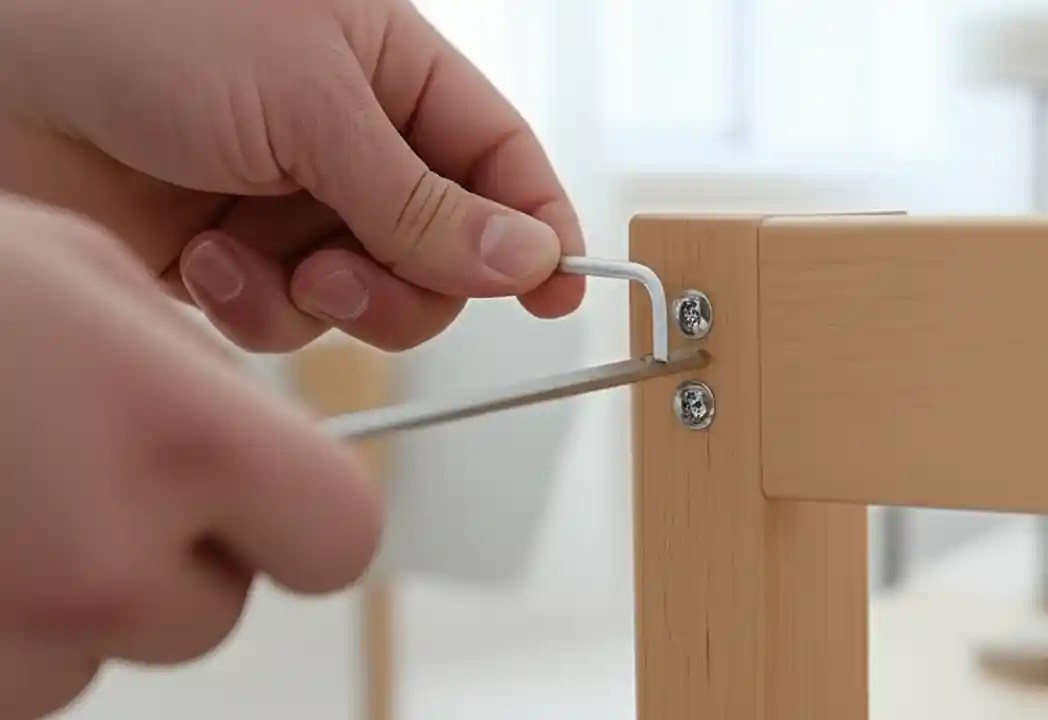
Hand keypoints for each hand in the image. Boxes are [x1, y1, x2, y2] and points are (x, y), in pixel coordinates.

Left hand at [0, 0, 584, 351]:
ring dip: (324, 301)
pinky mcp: (232, 258)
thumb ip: (421, 199)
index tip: (560, 293)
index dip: (539, 230)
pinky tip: (204, 260)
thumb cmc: (143, 21)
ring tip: (262, 258)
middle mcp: (352, 146)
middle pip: (444, 256)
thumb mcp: (310, 103)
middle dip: (409, 285)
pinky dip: (253, 307)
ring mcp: (292, 205)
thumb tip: (526, 256)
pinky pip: (287, 320)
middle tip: (353, 278)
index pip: (502, 163)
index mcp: (393, 76)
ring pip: (369, 301)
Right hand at [0, 196, 381, 717]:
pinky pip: (26, 675)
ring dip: (82, 590)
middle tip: (93, 469)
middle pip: (218, 605)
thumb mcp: (96, 281)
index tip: (272, 496)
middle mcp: (108, 562)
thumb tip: (271, 450)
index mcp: (180, 440)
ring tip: (3, 489)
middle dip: (179, 551)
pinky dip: (5, 623)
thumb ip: (204, 385)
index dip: (305, 516)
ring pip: (113, 647)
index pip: (337, 539)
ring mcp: (16, 645)